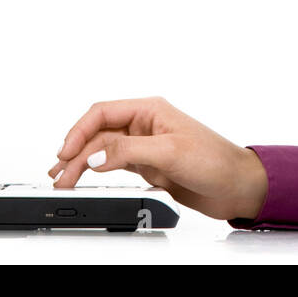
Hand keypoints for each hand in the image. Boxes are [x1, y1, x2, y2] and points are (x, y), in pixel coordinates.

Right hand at [49, 96, 268, 221]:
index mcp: (150, 109)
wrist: (237, 186)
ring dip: (81, 163)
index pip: (103, 112)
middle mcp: (145, 124)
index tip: (66, 152)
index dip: (79, 130)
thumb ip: (128, 152)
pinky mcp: (148, 164)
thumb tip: (94, 156)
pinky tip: (84, 177)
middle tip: (60, 175)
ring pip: (102, 150)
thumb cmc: (216, 161)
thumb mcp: (170, 153)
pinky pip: (113, 163)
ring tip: (63, 180)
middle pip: (98, 133)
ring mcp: (145, 144)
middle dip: (76, 152)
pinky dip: (95, 171)